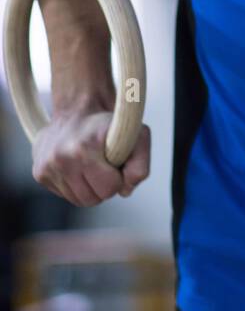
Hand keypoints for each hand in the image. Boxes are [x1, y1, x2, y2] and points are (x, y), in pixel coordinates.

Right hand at [32, 104, 150, 206]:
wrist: (78, 110)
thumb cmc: (109, 126)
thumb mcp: (136, 135)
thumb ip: (140, 164)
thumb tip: (126, 191)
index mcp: (84, 149)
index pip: (109, 188)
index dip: (118, 178)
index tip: (116, 163)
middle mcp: (60, 158)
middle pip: (92, 199)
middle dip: (103, 186)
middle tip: (104, 166)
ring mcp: (46, 167)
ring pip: (78, 200)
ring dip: (89, 188)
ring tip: (91, 165)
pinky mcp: (39, 173)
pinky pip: (65, 195)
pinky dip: (75, 185)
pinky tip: (77, 167)